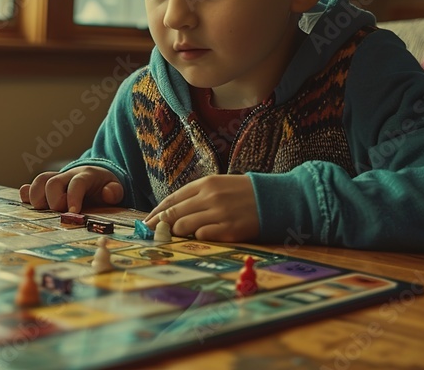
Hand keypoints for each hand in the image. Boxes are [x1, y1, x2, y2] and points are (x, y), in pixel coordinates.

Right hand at [19, 166, 123, 211]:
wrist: (93, 177)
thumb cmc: (103, 187)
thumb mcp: (115, 188)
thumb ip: (115, 191)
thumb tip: (108, 193)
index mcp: (86, 175)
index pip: (77, 182)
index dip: (73, 197)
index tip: (73, 212)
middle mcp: (67, 175)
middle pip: (53, 182)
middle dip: (53, 199)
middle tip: (58, 213)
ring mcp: (54, 180)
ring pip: (39, 181)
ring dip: (36, 196)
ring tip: (41, 210)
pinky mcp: (44, 187)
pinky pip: (30, 187)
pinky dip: (25, 195)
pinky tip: (27, 205)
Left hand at [144, 174, 258, 241]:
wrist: (277, 199)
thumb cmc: (244, 194)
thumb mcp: (219, 186)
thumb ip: (197, 196)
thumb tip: (172, 212)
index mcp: (205, 184)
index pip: (172, 199)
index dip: (156, 212)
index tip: (146, 222)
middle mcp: (209, 197)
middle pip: (173, 214)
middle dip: (159, 226)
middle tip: (150, 234)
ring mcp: (219, 213)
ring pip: (183, 226)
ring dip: (177, 233)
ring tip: (177, 237)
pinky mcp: (230, 229)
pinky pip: (202, 236)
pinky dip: (197, 238)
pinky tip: (199, 239)